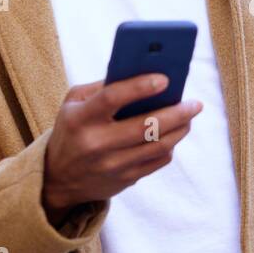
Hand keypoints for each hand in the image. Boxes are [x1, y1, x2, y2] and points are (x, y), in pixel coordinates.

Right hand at [41, 74, 201, 220]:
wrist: (58, 179)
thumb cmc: (71, 130)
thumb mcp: (73, 103)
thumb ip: (102, 86)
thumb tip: (143, 73)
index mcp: (80, 119)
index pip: (112, 98)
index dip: (140, 87)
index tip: (165, 78)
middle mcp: (96, 143)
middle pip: (145, 126)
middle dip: (176, 112)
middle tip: (195, 103)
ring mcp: (112, 165)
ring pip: (158, 146)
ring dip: (180, 128)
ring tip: (190, 115)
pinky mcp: (125, 179)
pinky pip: (158, 161)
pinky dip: (170, 145)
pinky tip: (175, 133)